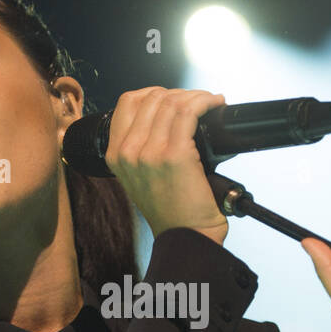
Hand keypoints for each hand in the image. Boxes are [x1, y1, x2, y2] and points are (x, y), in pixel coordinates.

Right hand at [105, 87, 228, 245]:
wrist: (185, 239)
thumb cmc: (171, 213)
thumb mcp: (140, 179)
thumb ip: (141, 149)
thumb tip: (167, 116)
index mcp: (115, 156)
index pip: (128, 102)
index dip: (154, 92)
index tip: (174, 97)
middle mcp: (127, 152)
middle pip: (152, 97)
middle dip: (179, 92)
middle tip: (199, 101)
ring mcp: (149, 152)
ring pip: (172, 101)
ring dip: (197, 95)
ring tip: (210, 101)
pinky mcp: (174, 155)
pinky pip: (189, 112)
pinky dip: (205, 102)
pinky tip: (215, 104)